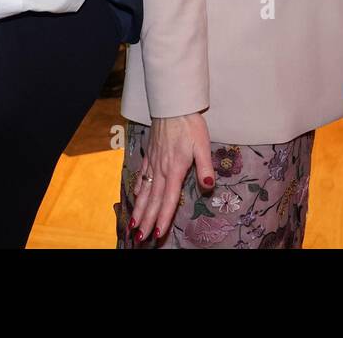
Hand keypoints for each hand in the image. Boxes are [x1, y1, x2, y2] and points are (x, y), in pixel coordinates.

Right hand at [130, 113, 213, 242]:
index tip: (157, 234)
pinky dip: (138, 190)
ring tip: (133, 226)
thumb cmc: (189, 124)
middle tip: (140, 239)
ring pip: (144, 191)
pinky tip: (136, 198)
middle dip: (147, 221)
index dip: (163, 218)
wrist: (172, 105)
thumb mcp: (202, 144)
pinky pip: (142, 176)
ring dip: (139, 210)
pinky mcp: (150, 154)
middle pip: (153, 200)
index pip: (168, 199)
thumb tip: (209, 185)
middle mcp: (161, 169)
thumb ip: (204, 166)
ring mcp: (153, 162)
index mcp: (174, 169)